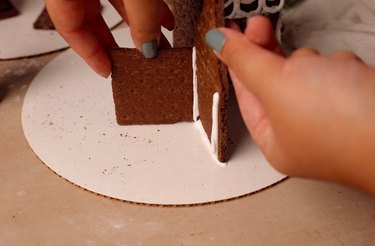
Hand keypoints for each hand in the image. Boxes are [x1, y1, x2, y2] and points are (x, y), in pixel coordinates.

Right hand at [45, 0, 173, 77]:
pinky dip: (146, 7)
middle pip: (89, 18)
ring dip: (138, 25)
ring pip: (112, 4)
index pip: (68, 25)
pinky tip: (165, 20)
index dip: (88, 52)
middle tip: (134, 63)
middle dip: (116, 43)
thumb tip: (149, 48)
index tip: (108, 71)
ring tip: (159, 45)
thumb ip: (142, 18)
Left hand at [206, 16, 374, 193]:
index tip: (229, 36)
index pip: (245, 93)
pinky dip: (339, 67)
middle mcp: (300, 133)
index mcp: (275, 140)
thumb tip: (218, 43)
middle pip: (273, 82)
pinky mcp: (353, 101)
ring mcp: (329, 117)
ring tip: (327, 73)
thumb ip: (245, 62)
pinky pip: (334, 72)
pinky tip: (349, 76)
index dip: (236, 61)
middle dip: (270, 54)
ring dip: (312, 63)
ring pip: (307, 73)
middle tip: (257, 26)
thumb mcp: (277, 86)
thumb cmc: (345, 124)